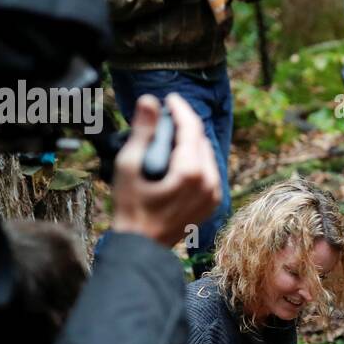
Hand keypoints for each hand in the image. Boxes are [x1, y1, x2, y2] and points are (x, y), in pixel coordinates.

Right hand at [111, 93, 221, 246]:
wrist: (142, 246)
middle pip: (201, 140)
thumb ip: (143, 131)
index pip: (192, 128)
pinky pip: (210, 172)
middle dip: (185, 125)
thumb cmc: (131, 208)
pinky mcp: (213, 202)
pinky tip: (181, 156)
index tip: (170, 98)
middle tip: (166, 115)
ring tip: (171, 134)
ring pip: (207, 155)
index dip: (181, 109)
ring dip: (191, 142)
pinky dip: (197, 160)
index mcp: (191, 172)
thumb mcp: (129, 166)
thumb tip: (150, 101)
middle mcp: (209, 182)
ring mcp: (214, 194)